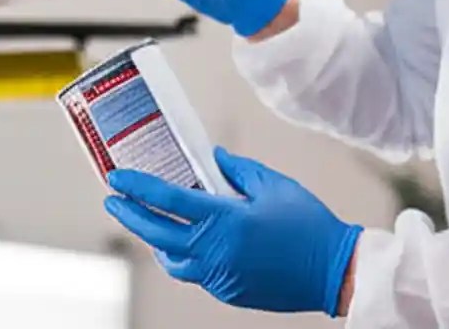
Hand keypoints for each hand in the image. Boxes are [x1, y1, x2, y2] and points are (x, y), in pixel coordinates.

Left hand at [104, 147, 361, 315]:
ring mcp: (220, 276)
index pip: (168, 199)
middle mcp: (216, 251)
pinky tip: (188, 243)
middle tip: (114, 200)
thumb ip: (237, 170)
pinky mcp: (228, 291)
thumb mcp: (273, 185)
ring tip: (149, 223)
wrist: (334, 271)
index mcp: (225, 220)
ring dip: (155, 241)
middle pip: (157, 233)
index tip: (117, 178)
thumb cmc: (308, 225)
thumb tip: (212, 157)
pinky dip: (185, 257)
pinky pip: (195, 273)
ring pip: (172, 260)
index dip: (138, 187)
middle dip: (130, 215)